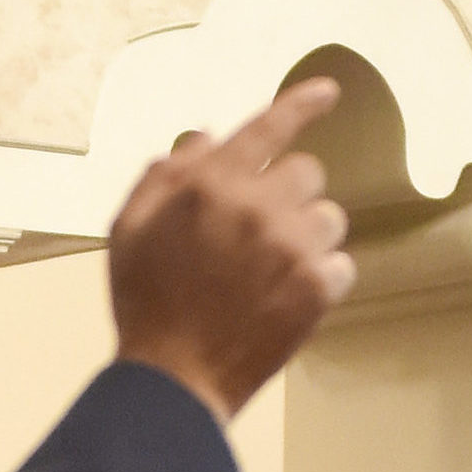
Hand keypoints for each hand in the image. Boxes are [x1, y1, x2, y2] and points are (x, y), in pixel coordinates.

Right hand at [106, 78, 355, 421]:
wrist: (173, 380)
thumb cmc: (144, 305)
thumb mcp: (130, 228)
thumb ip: (167, 174)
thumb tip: (206, 135)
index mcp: (209, 184)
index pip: (267, 128)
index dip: (302, 104)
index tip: (328, 92)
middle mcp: (256, 205)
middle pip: (306, 172)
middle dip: (288, 194)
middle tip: (261, 232)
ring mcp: (290, 247)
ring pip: (330, 217)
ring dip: (309, 235)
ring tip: (273, 270)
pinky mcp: (315, 288)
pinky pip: (342, 264)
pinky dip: (321, 278)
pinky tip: (287, 298)